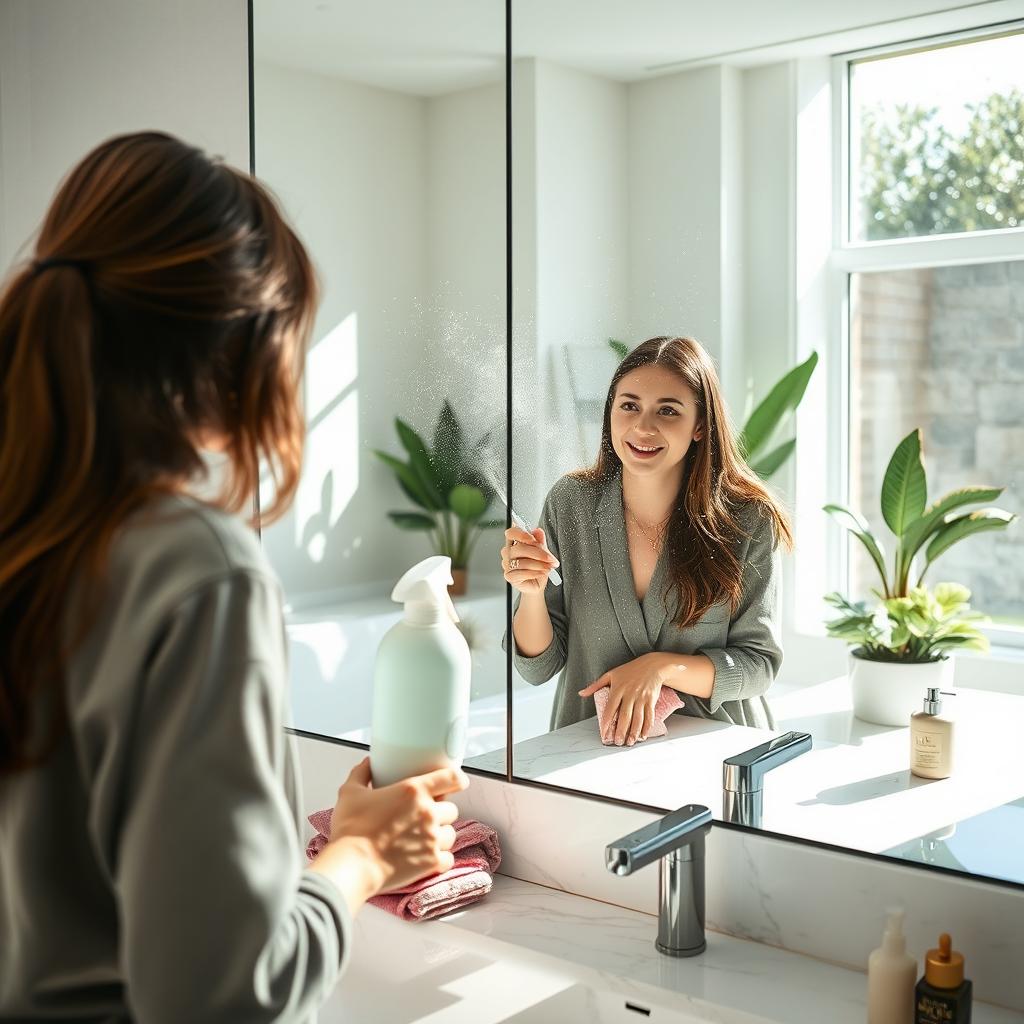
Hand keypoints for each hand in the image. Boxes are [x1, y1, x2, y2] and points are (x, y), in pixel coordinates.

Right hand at [326, 758, 468, 892]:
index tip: (457, 781)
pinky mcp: (431, 862)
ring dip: (441, 834)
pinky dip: (440, 858)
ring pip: (451, 833)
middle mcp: (428, 812)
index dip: (457, 778)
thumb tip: (367, 763)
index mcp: (413, 791)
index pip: (451, 777)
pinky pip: (448, 858)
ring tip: (425, 838)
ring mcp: (432, 838)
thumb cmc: (350, 830)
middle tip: (425, 816)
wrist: (351, 865)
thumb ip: (362, 773)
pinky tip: (427, 857)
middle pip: (451, 808)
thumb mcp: (350, 793)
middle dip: (441, 811)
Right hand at [500, 526, 558, 595]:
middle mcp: (508, 553)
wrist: (538, 583)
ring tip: (548, 567)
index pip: (511, 533)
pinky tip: (541, 573)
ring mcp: (507, 565)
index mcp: (514, 543)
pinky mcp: (509, 576)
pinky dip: (534, 573)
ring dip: (538, 564)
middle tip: (550, 558)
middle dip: (538, 553)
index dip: (521, 534)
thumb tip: (538, 531)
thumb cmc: (538, 567)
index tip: (533, 539)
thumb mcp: (542, 552)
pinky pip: (521, 573)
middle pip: (519, 548)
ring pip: (521, 562)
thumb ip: (540, 541)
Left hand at [578, 653, 666, 745]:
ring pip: (637, 718)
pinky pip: (649, 716)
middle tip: (618, 742)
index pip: (610, 708)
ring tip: (630, 742)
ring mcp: (641, 697)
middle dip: (621, 731)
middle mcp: (629, 694)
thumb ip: (595, 685)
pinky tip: (643, 735)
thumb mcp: (610, 674)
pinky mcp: (651, 700)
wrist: (652, 665)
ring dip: (634, 732)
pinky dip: (647, 727)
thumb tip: (581, 693)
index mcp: (618, 689)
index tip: (604, 733)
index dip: (607, 722)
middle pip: (625, 716)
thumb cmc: (630, 670)